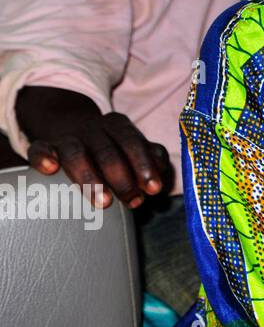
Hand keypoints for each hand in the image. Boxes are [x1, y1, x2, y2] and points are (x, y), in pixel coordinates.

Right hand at [16, 86, 170, 207]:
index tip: (153, 189)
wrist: (66, 123)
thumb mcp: (131, 145)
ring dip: (90, 178)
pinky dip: (44, 157)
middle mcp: (92, 129)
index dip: (144, 165)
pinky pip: (39, 148)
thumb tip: (161, 178)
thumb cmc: (108, 144)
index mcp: (118, 126)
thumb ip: (149, 157)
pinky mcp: (43, 145)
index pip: (133, 142)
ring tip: (103, 202)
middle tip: (133, 201)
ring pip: (76, 152)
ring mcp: (66, 137)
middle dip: (122, 178)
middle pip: (108, 151)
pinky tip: (50, 169)